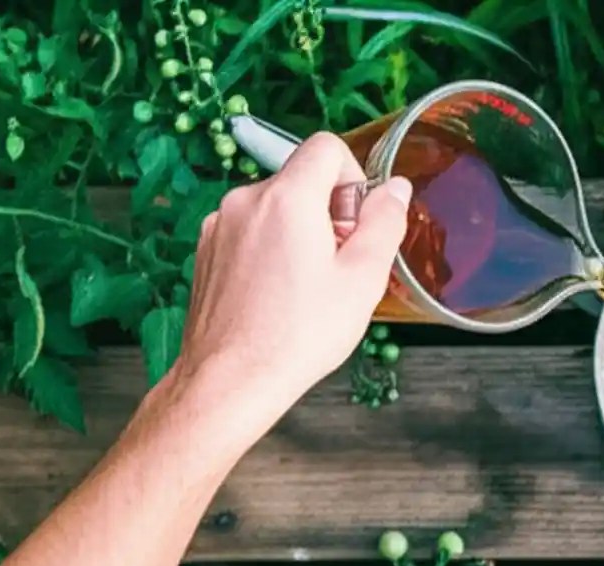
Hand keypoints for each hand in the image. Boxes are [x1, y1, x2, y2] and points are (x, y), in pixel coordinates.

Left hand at [174, 132, 410, 410]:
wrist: (230, 380)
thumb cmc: (298, 335)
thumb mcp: (362, 279)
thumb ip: (385, 222)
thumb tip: (396, 189)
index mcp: (287, 198)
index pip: (327, 147)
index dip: (352, 178)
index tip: (355, 224)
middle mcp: (246, 200)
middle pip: (301, 179)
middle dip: (328, 212)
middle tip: (338, 266)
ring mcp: (220, 225)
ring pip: (276, 207)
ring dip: (299, 232)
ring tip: (307, 287)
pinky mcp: (207, 250)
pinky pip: (251, 231)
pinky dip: (270, 250)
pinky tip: (278, 295)